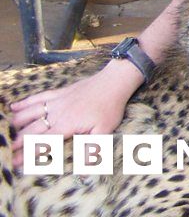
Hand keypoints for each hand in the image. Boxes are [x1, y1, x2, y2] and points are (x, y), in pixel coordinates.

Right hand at [9, 59, 140, 166]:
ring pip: (31, 113)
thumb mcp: (105, 131)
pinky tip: (14, 106)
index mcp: (66, 125)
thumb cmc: (110, 107)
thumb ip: (92, 151)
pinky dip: (25, 102)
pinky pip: (39, 97)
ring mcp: (57, 101)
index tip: (16, 163)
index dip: (28, 154)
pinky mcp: (60, 92)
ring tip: (8, 131)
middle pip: (33, 130)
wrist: (113, 82)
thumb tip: (86, 172)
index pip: (42, 143)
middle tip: (8, 151)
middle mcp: (57, 114)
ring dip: (19, 123)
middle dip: (19, 142)